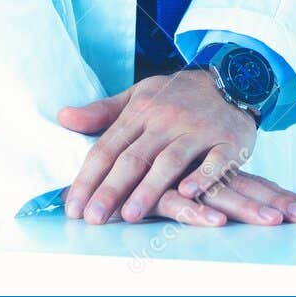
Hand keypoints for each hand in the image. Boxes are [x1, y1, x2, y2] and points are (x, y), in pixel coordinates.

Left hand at [58, 70, 295, 225]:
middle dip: (111, 189)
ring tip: (131, 215)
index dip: (88, 178)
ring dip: (149, 188)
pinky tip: (187, 194)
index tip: (72, 206)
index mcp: (140, 111)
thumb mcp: (138, 95)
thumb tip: (63, 118)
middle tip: (92, 218)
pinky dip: (202, 177)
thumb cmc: (178, 95)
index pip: (108, 147)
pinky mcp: (228, 141)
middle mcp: (167, 120)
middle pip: (134, 157)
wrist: (232, 78)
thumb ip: (102, 112)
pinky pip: (215, 161)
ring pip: (170, 160)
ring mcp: (198, 130)